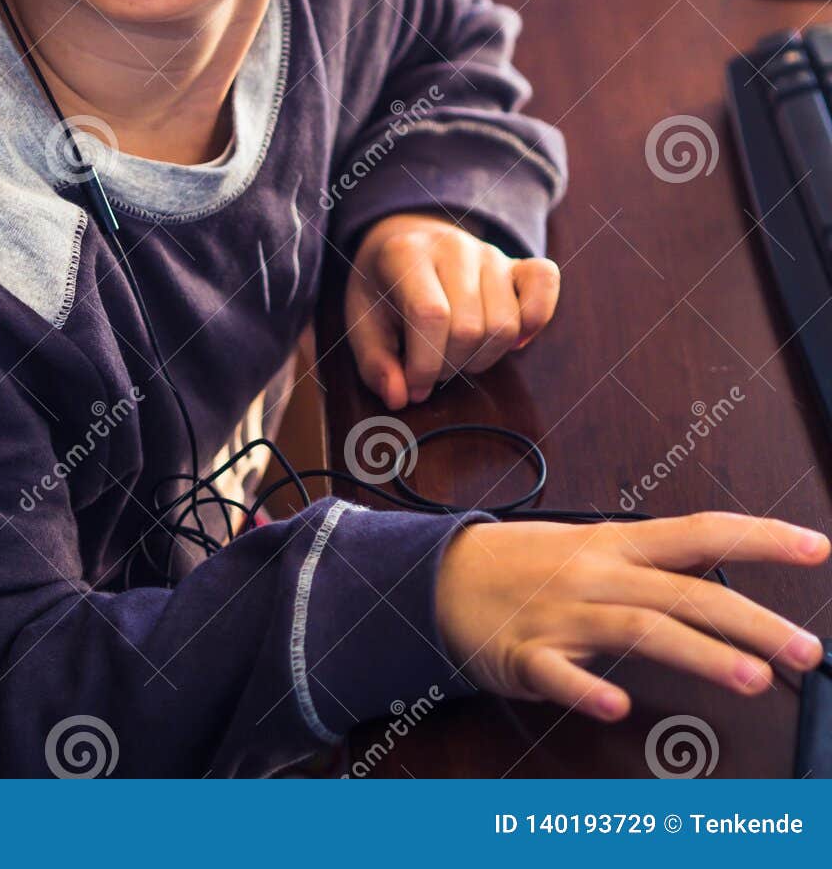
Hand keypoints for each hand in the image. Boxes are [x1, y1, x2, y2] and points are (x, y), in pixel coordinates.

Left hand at [344, 212, 559, 408]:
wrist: (406, 243)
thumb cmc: (384, 288)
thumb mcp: (361, 320)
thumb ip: (374, 361)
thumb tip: (399, 397)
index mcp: (406, 253)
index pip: (431, 316)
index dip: (424, 365)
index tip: (413, 386)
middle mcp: (453, 247)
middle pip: (470, 327)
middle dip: (449, 366)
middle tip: (433, 368)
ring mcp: (490, 253)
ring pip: (506, 324)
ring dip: (483, 357)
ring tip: (458, 355)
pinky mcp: (519, 263)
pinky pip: (545, 286)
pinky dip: (535, 322)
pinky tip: (512, 341)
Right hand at [435, 511, 830, 720]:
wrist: (441, 575)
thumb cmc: (527, 566)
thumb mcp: (592, 549)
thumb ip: (652, 569)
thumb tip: (721, 589)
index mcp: (617, 543)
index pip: (701, 531)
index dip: (760, 538)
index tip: (816, 547)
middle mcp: (598, 573)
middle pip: (685, 590)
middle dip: (751, 620)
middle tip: (805, 649)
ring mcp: (563, 613)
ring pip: (640, 628)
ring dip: (700, 653)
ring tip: (752, 678)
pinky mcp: (527, 654)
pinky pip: (559, 674)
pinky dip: (588, 687)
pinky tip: (619, 704)